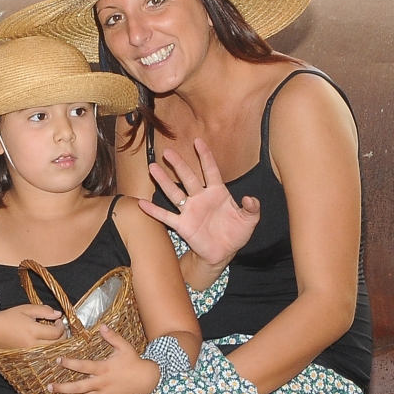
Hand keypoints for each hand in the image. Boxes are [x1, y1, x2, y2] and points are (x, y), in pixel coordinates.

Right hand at [0, 304, 66, 353]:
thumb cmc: (7, 318)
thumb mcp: (25, 309)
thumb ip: (43, 310)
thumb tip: (58, 314)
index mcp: (32, 331)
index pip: (56, 333)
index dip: (61, 326)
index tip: (58, 320)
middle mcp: (32, 344)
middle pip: (57, 344)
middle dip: (63, 335)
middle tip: (58, 327)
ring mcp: (30, 353)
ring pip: (51, 351)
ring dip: (56, 343)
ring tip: (52, 334)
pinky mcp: (27, 357)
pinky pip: (43, 354)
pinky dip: (48, 349)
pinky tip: (45, 341)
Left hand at [51, 324, 157, 393]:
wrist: (147, 381)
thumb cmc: (134, 362)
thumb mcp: (125, 347)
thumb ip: (112, 337)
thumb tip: (102, 326)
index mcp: (104, 369)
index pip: (83, 366)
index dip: (70, 363)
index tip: (58, 360)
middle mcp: (102, 383)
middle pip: (79, 388)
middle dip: (63, 388)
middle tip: (50, 387)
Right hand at [141, 139, 260, 268]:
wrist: (224, 252)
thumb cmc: (236, 233)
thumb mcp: (249, 220)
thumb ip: (251, 208)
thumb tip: (249, 198)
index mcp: (217, 192)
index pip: (211, 170)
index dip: (205, 156)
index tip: (198, 141)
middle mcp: (201, 198)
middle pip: (188, 177)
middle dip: (179, 164)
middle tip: (168, 151)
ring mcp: (190, 211)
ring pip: (174, 193)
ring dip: (164, 181)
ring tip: (153, 168)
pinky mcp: (183, 225)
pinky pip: (166, 216)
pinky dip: (154, 211)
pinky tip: (141, 203)